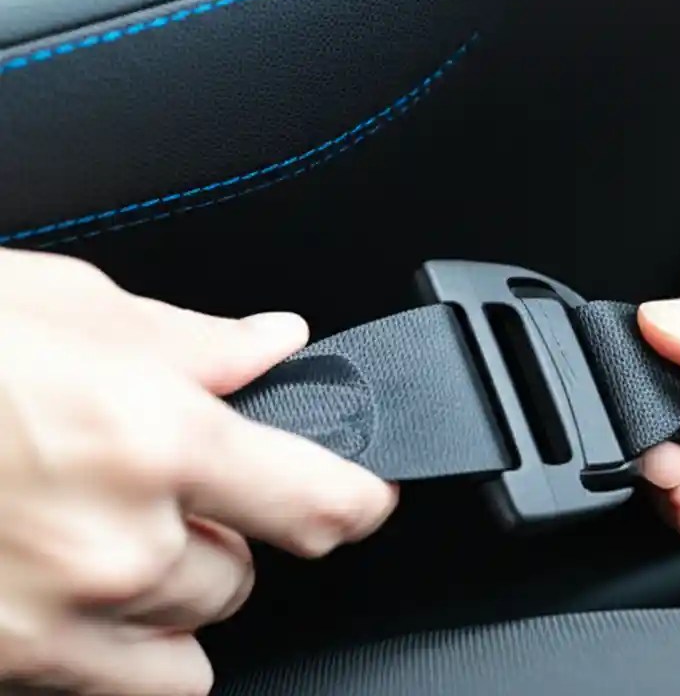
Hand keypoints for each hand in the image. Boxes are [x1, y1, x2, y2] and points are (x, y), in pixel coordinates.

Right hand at [0, 250, 397, 694]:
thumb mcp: (62, 305)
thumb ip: (191, 340)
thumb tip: (276, 344)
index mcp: (152, 437)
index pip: (320, 501)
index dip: (357, 500)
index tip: (361, 497)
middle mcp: (119, 545)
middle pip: (247, 574)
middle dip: (226, 533)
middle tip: (160, 486)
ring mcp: (59, 622)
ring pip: (190, 638)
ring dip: (173, 594)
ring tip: (104, 538)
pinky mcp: (9, 669)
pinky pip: (124, 688)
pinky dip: (122, 650)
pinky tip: (73, 594)